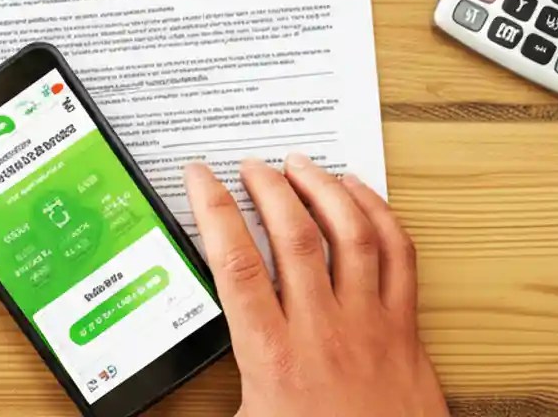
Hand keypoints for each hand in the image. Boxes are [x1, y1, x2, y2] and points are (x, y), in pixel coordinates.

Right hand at [184, 154, 447, 416]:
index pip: (236, 263)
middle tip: (251, 165)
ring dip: (323, 189)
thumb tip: (152, 408)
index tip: (200, 178)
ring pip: (349, 235)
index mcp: (273, 355)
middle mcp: (321, 329)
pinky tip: (361, 196)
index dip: (214, 210)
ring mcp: (369, 323)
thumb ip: (202, 405)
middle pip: (294, 235)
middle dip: (268, 188)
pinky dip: (379, 215)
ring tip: (301, 165)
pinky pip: (398, 255)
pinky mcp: (405, 328)